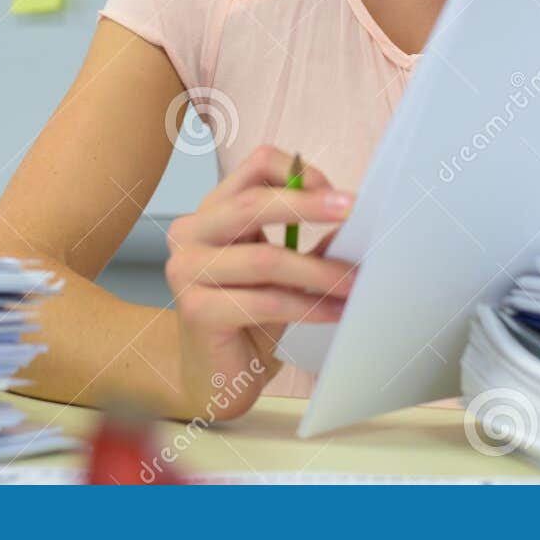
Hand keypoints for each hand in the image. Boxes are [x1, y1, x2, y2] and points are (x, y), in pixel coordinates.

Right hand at [165, 145, 357, 420]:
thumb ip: (306, 240)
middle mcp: (190, 233)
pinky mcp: (196, 310)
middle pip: (252, 203)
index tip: (337, 196)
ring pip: (265, 259)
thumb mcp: (280, 269)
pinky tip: (334, 311)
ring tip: (353, 281)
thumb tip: (353, 219)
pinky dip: (308, 305)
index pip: (255, 166)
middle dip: (309, 205)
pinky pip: (265, 302)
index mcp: (212, 211)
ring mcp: (186, 271)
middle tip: (352, 212)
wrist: (212, 374)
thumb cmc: (248, 315)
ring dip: (319, 271)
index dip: (298, 174)